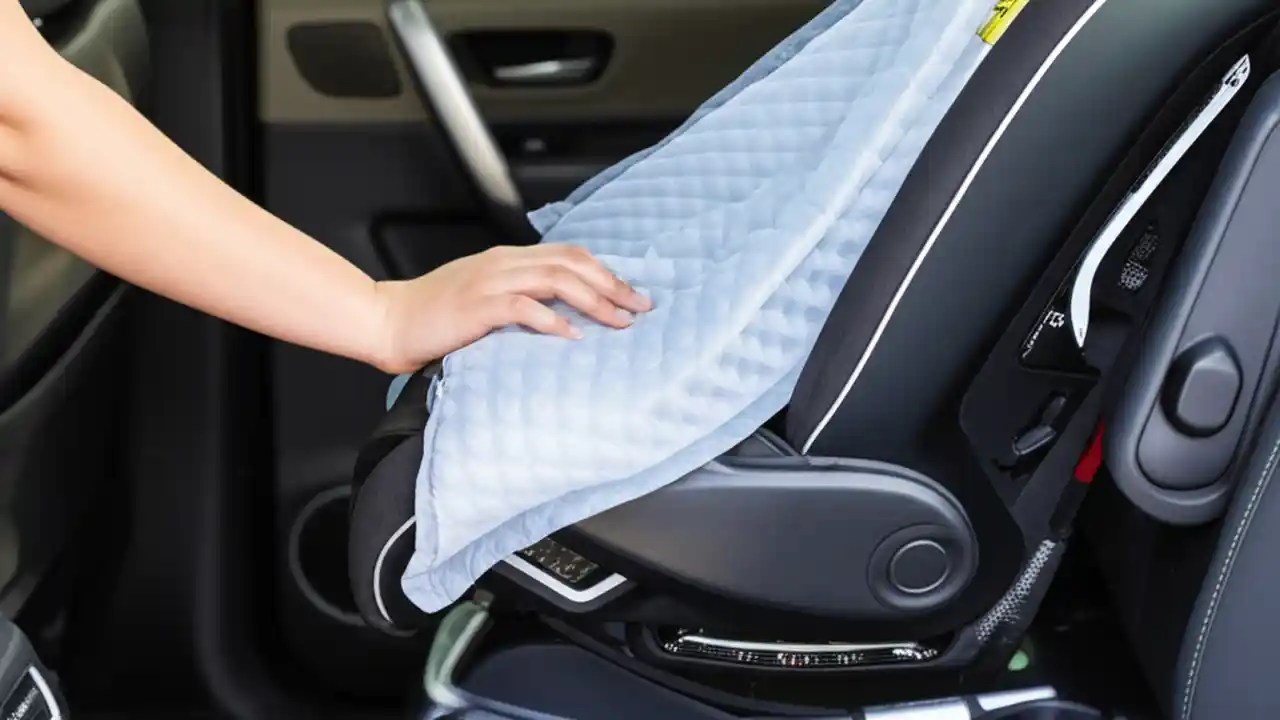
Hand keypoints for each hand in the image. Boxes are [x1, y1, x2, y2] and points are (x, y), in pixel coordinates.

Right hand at [371, 244, 651, 373]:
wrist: (387, 320)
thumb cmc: (435, 316)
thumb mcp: (484, 296)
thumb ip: (520, 297)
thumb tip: (564, 315)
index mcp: (508, 258)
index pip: (569, 255)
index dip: (606, 273)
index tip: (632, 295)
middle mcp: (503, 263)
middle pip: (572, 263)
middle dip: (612, 285)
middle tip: (640, 308)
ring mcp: (490, 282)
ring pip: (556, 280)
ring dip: (593, 301)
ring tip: (618, 321)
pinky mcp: (477, 306)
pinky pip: (524, 307)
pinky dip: (552, 321)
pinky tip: (572, 336)